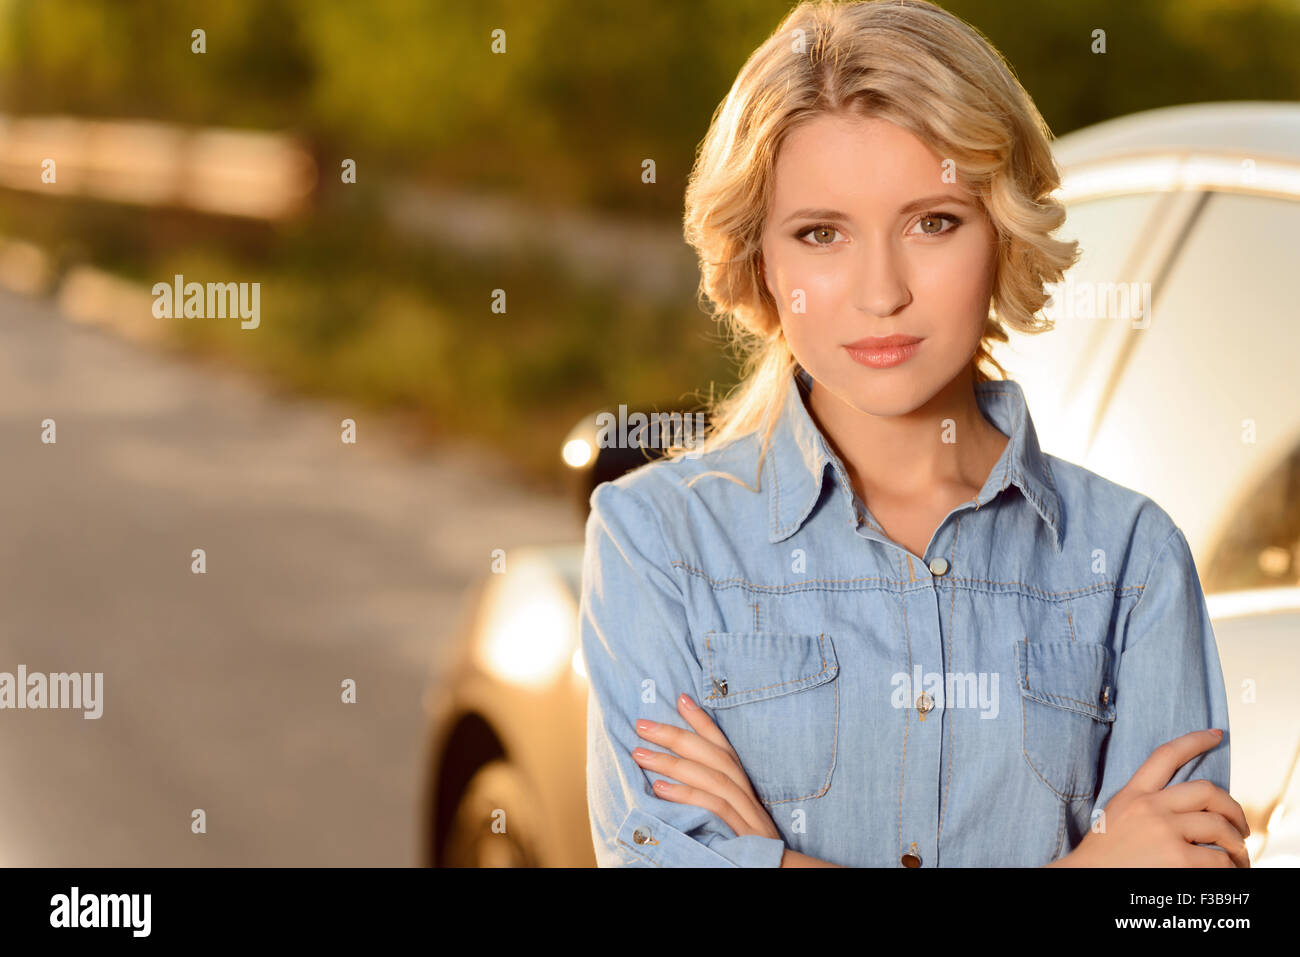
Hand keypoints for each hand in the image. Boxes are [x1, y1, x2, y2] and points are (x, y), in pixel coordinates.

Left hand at [630, 692, 781, 841]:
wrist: (778, 872)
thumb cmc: (748, 847)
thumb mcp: (731, 817)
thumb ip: (709, 796)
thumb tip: (670, 780)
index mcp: (744, 787)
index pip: (723, 746)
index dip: (702, 720)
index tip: (680, 697)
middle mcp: (746, 793)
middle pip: (712, 755)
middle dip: (676, 735)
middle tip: (641, 724)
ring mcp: (746, 812)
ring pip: (710, 776)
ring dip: (672, 762)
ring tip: (639, 753)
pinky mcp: (743, 832)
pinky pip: (714, 807)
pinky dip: (687, 795)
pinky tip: (661, 789)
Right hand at [1060, 729, 1249, 866]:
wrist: (1084, 878)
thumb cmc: (1102, 857)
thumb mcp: (1116, 818)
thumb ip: (1145, 807)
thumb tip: (1186, 810)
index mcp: (1132, 794)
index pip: (1166, 755)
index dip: (1194, 740)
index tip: (1215, 735)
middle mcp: (1150, 808)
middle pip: (1206, 791)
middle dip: (1233, 808)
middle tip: (1240, 827)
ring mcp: (1165, 832)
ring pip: (1219, 825)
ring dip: (1237, 843)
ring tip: (1238, 856)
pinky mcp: (1178, 860)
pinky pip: (1219, 860)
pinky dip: (1230, 867)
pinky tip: (1227, 871)